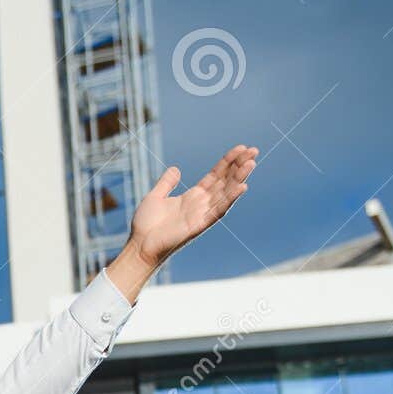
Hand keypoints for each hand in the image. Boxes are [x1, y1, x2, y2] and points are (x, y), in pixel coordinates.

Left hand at [128, 144, 257, 268]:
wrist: (139, 245)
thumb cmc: (146, 225)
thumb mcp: (156, 197)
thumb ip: (166, 183)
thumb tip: (176, 168)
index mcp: (192, 197)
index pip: (215, 176)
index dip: (228, 162)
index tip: (240, 148)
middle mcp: (201, 204)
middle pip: (225, 181)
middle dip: (239, 166)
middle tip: (253, 150)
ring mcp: (202, 214)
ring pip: (225, 193)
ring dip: (239, 178)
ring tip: (251, 163)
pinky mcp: (199, 225)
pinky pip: (218, 211)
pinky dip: (230, 199)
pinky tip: (242, 187)